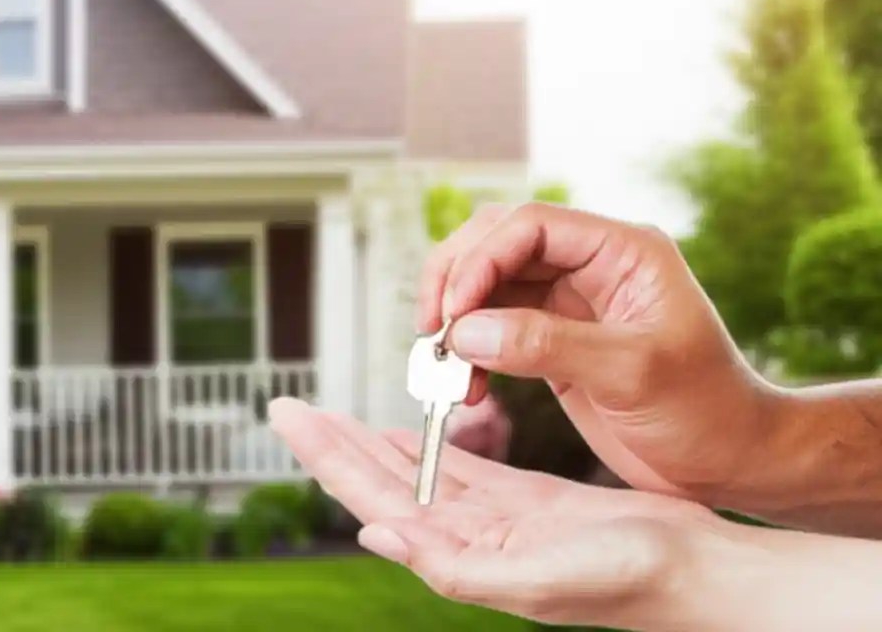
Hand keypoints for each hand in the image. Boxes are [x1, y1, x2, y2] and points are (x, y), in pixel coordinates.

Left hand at [269, 398, 734, 628]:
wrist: (697, 573)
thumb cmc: (631, 580)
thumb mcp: (539, 578)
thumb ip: (452, 566)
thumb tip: (374, 534)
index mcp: (461, 556)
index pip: (374, 497)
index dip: (328, 457)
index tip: (289, 418)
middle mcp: (467, 538)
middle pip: (381, 480)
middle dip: (333, 443)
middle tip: (287, 406)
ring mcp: (494, 520)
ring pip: (414, 469)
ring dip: (369, 441)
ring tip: (329, 416)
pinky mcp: (525, 502)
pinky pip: (461, 467)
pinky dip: (427, 448)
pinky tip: (404, 432)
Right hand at [418, 203, 772, 504]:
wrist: (732, 462)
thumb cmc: (705, 411)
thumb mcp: (630, 373)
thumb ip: (545, 345)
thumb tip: (465, 332)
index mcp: (622, 251)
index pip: (530, 226)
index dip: (481, 259)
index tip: (453, 311)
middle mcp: (590, 266)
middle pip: (496, 245)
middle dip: (455, 282)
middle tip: (432, 332)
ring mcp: (567, 304)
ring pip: (486, 288)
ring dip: (456, 323)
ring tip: (444, 370)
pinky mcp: (551, 342)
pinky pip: (491, 331)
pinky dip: (468, 355)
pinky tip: (466, 389)